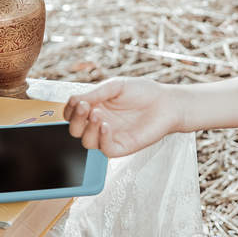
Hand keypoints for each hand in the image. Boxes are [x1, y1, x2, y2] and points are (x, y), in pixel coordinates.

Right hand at [64, 77, 180, 156]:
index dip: (70, 109)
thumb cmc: (143, 92)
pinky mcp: (123, 146)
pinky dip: (102, 139)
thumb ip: (95, 93)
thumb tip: (74, 100)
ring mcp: (110, 136)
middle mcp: (100, 124)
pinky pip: (105, 150)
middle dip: (75, 119)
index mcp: (95, 108)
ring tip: (98, 114)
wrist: (167, 102)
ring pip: (87, 142)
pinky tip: (106, 126)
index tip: (78, 100)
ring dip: (88, 128)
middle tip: (84, 106)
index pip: (71, 114)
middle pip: (75, 130)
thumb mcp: (116, 86)